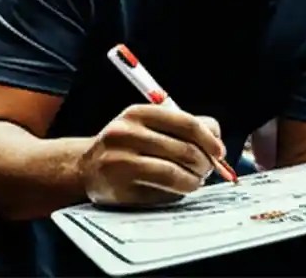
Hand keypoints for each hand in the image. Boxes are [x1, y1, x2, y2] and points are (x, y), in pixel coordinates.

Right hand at [81, 104, 225, 206]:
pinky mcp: (119, 187)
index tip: (219, 152)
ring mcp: (120, 161)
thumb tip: (216, 140)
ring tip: (196, 181)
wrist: (86, 166)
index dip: (209, 139)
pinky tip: (180, 189)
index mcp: (138, 113)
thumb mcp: (148, 124)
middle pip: (183, 149)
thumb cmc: (126, 145)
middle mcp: (126, 133)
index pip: (185, 123)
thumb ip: (182, 127)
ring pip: (174, 172)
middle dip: (204, 163)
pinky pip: (159, 191)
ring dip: (194, 180)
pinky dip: (178, 191)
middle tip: (208, 170)